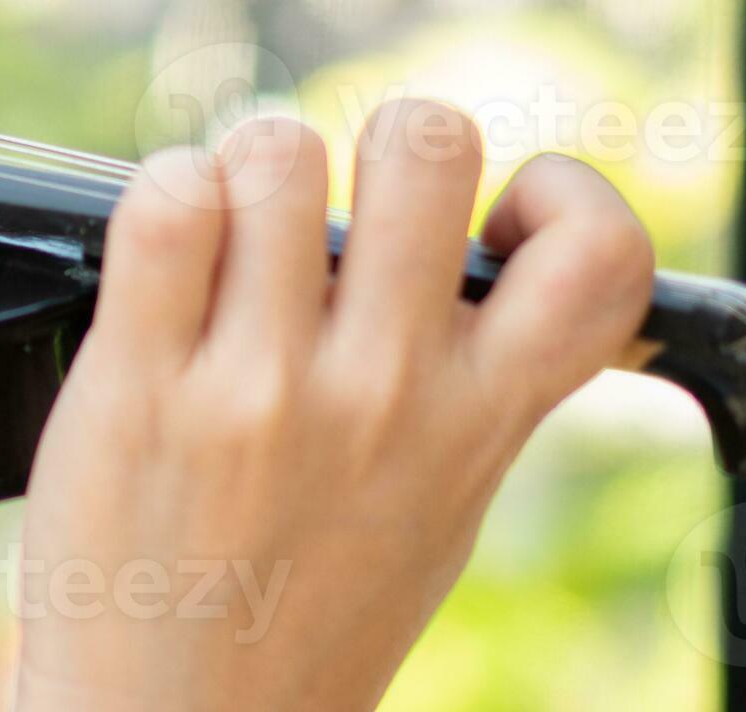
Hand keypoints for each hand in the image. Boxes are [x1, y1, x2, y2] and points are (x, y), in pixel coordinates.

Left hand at [14, 102, 654, 711]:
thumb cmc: (302, 607)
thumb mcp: (435, 504)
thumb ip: (470, 383)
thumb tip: (493, 259)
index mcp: (480, 420)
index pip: (604, 256)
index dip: (559, 191)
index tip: (490, 219)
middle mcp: (384, 391)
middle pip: (427, 144)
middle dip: (381, 138)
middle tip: (337, 208)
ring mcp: (262, 384)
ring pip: (279, 150)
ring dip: (249, 164)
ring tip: (232, 231)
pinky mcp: (140, 382)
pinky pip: (162, 206)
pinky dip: (160, 193)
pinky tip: (167, 245)